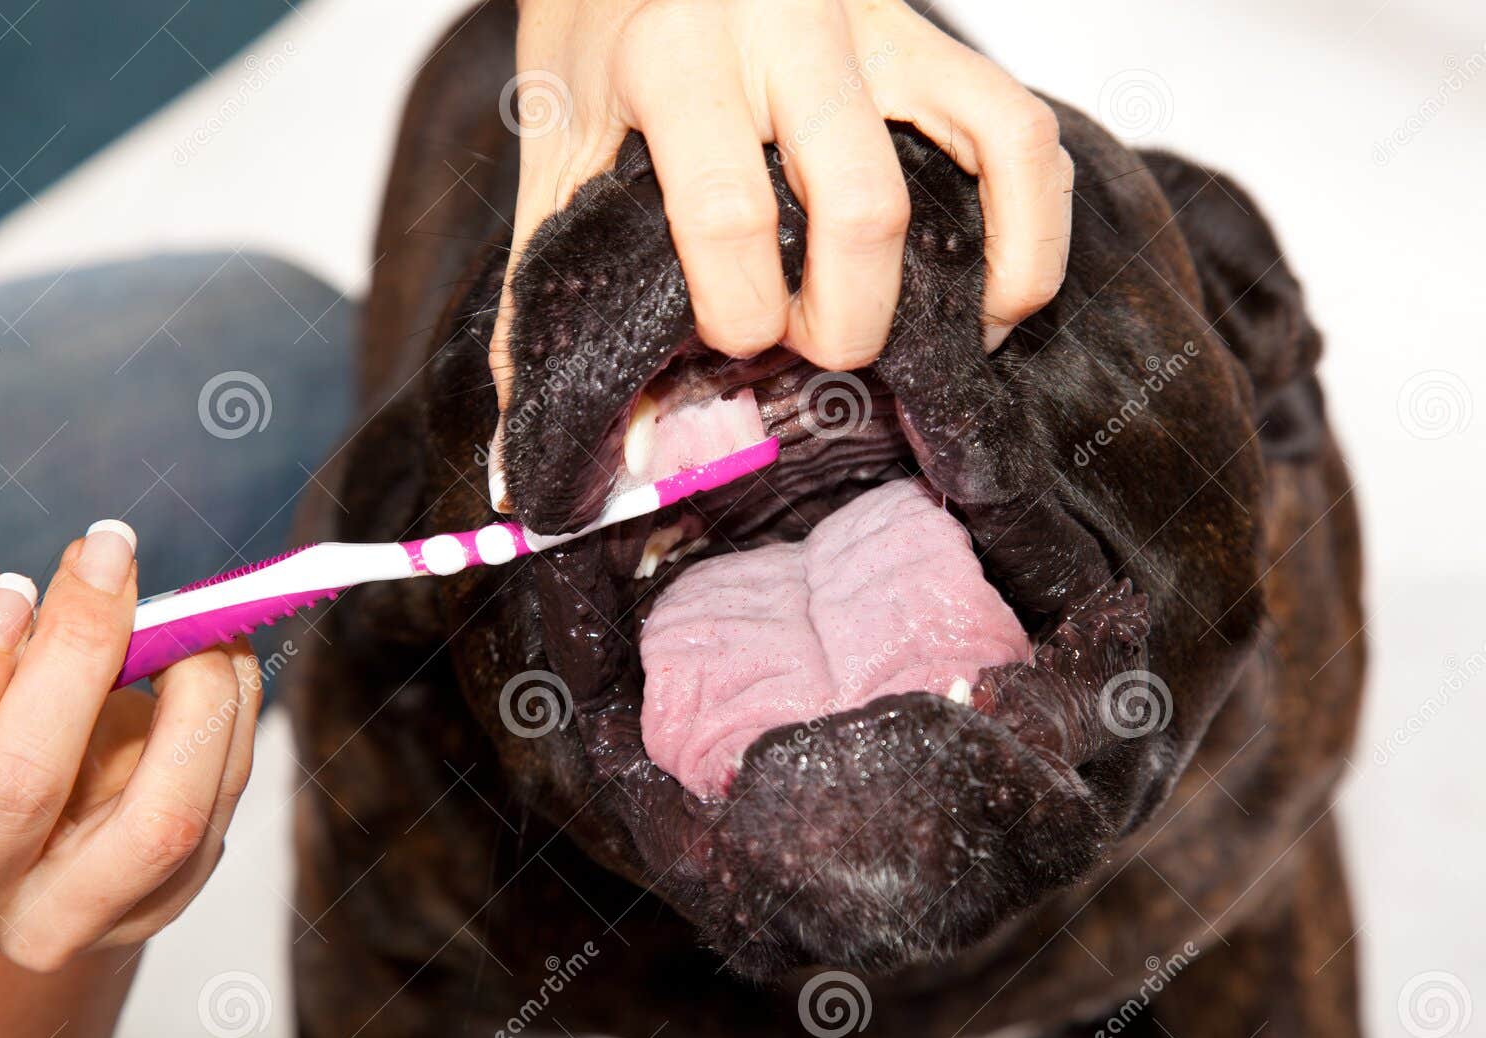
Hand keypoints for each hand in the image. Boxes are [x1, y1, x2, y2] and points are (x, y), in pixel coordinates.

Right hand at [0, 522, 259, 972]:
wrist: (3, 828)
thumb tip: (12, 605)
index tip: (12, 592)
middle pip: (23, 787)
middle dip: (75, 654)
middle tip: (107, 564)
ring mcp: (61, 922)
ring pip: (156, 822)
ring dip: (189, 697)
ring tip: (190, 619)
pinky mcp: (149, 910)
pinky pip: (214, 812)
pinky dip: (231, 720)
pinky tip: (219, 657)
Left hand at [488, 0, 1072, 505]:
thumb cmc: (595, 44)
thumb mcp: (552, 157)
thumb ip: (540, 298)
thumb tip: (536, 462)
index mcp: (674, 55)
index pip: (727, 212)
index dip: (741, 314)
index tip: (733, 345)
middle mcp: (785, 28)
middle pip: (860, 207)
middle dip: (844, 321)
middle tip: (811, 347)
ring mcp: (874, 27)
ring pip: (974, 158)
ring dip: (958, 286)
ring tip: (929, 346)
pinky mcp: (928, 38)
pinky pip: (1021, 130)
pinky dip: (1033, 228)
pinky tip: (997, 301)